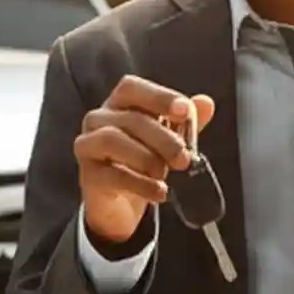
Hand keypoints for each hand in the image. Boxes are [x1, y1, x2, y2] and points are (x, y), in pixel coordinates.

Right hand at [74, 75, 215, 243]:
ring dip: (147, 158)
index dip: (159, 97)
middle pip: (131, 118)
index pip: (132, 88)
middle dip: (163, 138)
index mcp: (119, 104)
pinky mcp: (88, 174)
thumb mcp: (168, 141)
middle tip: (184, 159)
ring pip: (113, 139)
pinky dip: (141, 184)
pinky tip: (159, 193)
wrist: (120, 205)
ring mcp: (88, 146)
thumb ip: (185, 123)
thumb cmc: (143, 162)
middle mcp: (98, 119)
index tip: (185, 111)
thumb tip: (206, 103)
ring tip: (164, 174)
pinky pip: (112, 175)